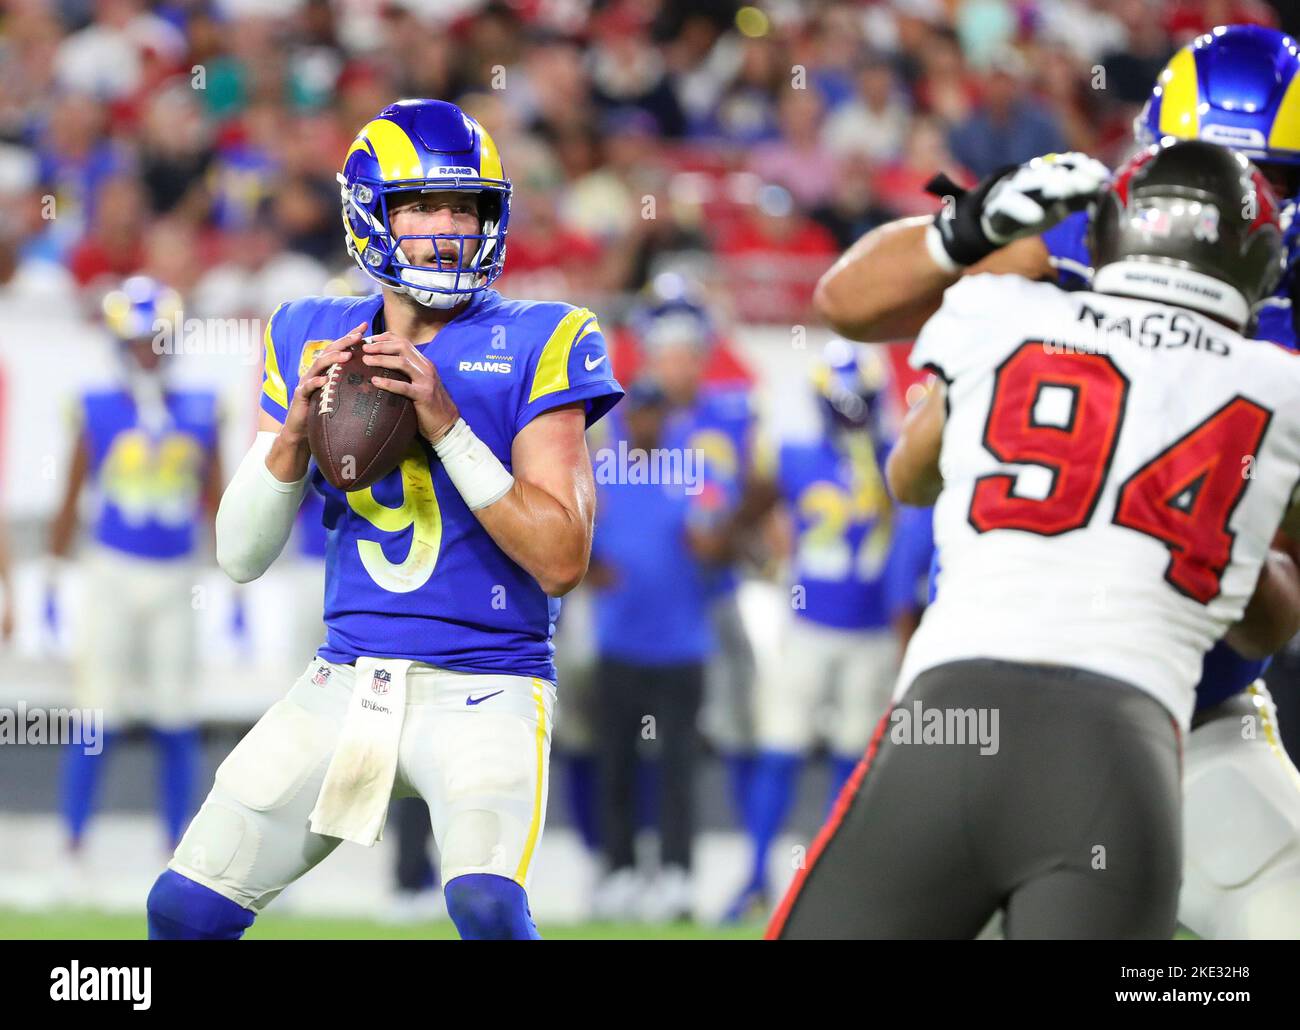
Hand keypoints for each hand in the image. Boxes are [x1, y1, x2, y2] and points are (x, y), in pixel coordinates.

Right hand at [281, 322, 364, 445]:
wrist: (302, 430)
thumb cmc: (325, 412)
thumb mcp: (341, 395)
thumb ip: (353, 384)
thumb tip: (378, 378)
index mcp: (327, 370)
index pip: (340, 348)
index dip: (350, 336)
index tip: (365, 326)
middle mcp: (316, 371)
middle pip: (329, 351)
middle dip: (344, 341)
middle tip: (358, 336)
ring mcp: (307, 381)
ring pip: (318, 365)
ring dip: (333, 358)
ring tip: (347, 355)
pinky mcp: (300, 395)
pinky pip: (307, 387)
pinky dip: (316, 382)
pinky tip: (324, 380)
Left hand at [362, 332, 460, 443]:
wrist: (447, 423)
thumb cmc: (429, 404)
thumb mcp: (420, 382)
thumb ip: (407, 373)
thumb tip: (383, 367)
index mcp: (424, 362)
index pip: (404, 342)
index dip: (385, 338)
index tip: (369, 340)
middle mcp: (426, 367)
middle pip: (402, 347)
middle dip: (381, 345)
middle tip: (364, 348)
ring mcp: (426, 380)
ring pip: (402, 362)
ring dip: (382, 359)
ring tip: (366, 361)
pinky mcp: (424, 395)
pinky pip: (404, 387)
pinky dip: (388, 383)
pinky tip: (375, 382)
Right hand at [933, 152, 1109, 265]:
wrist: (987, 226)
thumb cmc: (1026, 215)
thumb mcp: (1057, 207)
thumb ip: (1078, 199)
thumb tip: (1104, 192)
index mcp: (1045, 174)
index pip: (1068, 164)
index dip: (1084, 168)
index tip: (1101, 177)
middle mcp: (1030, 175)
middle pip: (1053, 170)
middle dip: (1072, 176)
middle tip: (1089, 184)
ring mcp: (1012, 187)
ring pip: (1032, 181)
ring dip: (1049, 184)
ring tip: (1064, 190)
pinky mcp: (997, 204)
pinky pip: (1010, 204)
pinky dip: (1023, 209)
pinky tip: (1037, 216)